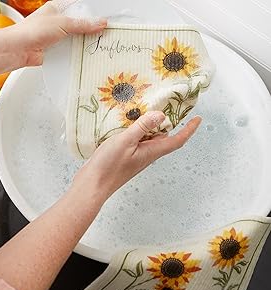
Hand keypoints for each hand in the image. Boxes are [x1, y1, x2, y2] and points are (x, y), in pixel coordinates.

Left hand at [13, 0, 106, 65]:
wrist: (20, 49)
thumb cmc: (33, 30)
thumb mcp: (63, 23)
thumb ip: (83, 24)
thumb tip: (101, 22)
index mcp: (59, 9)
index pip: (80, 9)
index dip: (93, 13)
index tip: (105, 19)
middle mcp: (59, 22)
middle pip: (80, 25)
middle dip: (91, 30)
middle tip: (104, 34)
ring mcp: (59, 37)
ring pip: (77, 39)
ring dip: (85, 43)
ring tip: (97, 45)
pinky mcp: (58, 50)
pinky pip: (72, 50)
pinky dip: (78, 53)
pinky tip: (86, 55)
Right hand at [73, 112, 201, 199]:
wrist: (92, 185)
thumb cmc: (108, 166)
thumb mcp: (125, 142)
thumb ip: (142, 128)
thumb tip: (161, 115)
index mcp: (151, 152)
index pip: (176, 140)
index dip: (188, 130)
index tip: (197, 119)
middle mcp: (147, 154)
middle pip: (163, 136)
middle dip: (168, 122)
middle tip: (166, 104)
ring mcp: (136, 155)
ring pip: (149, 137)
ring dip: (150, 124)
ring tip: (145, 108)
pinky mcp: (125, 155)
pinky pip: (137, 139)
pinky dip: (137, 129)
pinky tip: (128, 121)